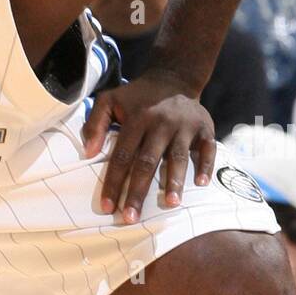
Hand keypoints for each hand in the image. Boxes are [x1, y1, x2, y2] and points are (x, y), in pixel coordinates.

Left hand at [81, 75, 215, 223]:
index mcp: (137, 119)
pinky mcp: (205, 127)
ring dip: (175, 182)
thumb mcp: (109, 100)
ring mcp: (185, 126)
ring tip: (171, 204)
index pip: (122, 156)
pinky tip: (200, 184)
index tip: (108, 207)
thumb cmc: (137, 97)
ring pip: (178, 158)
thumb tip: (87, 152)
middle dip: (138, 192)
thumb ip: (94, 123)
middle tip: (131, 218)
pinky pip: (208, 149)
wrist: (174, 77)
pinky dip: (205, 166)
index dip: (114, 183)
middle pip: (147, 162)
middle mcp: (161, 123)